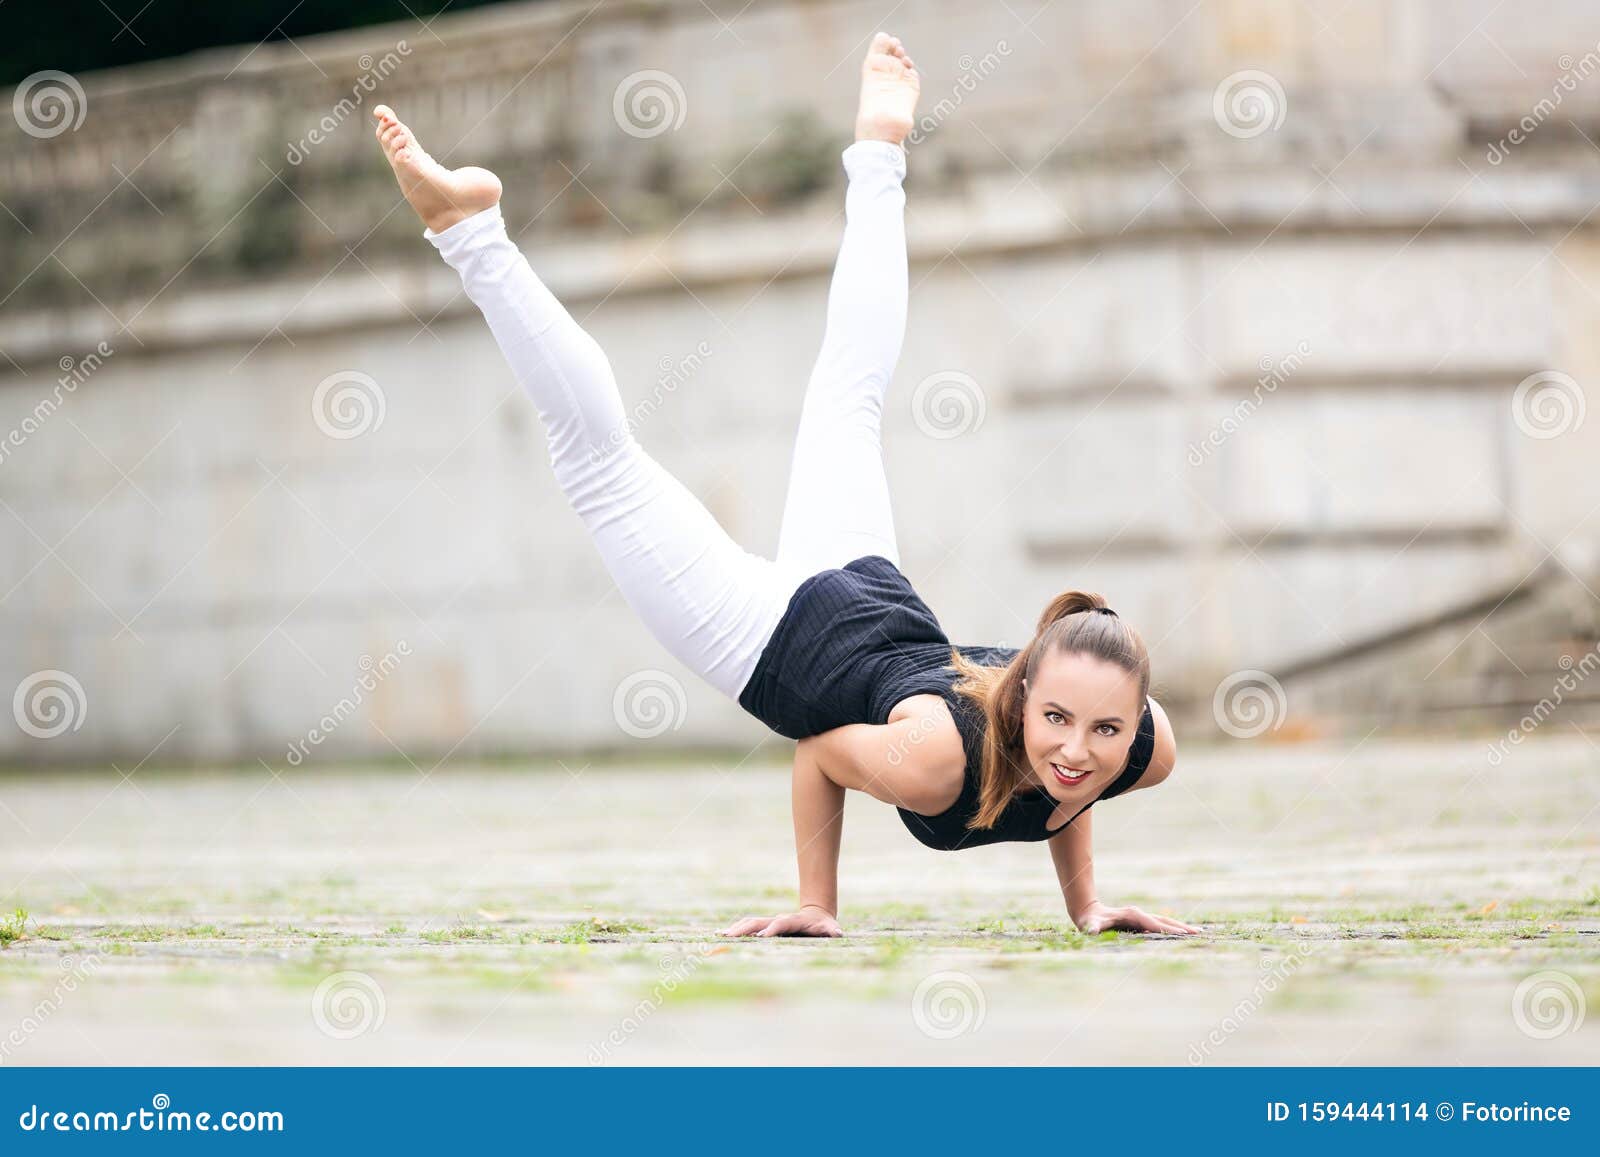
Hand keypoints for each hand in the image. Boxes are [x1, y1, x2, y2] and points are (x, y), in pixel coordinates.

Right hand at [719, 904, 842, 937]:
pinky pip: (748, 926)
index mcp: (793, 921)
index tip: (762, 937)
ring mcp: (770, 921)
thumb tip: (838, 933)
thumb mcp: (830, 928)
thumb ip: (833, 930)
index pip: (781, 924)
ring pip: (750, 922)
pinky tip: (721, 934)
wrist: (815, 914)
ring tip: (721, 935)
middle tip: (732, 936)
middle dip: (746, 929)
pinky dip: (736, 929)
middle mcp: (778, 919)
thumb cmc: (824, 926)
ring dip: (737, 929)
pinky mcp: (765, 925)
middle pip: (759, 922)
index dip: (773, 929)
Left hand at [1076, 900, 1200, 935]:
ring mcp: (1141, 917)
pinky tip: (1182, 934)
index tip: (1181, 935)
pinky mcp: (1141, 921)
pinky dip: (1173, 928)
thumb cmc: (1090, 920)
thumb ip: (1092, 928)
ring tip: (1196, 932)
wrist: (1089, 910)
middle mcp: (1139, 914)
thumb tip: (1092, 932)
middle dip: (1180, 927)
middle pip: (1164, 920)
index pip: (1153, 923)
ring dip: (1180, 926)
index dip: (1166, 929)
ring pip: (1164, 921)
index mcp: (1131, 915)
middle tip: (1198, 933)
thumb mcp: (1089, 925)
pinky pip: (1160, 925)